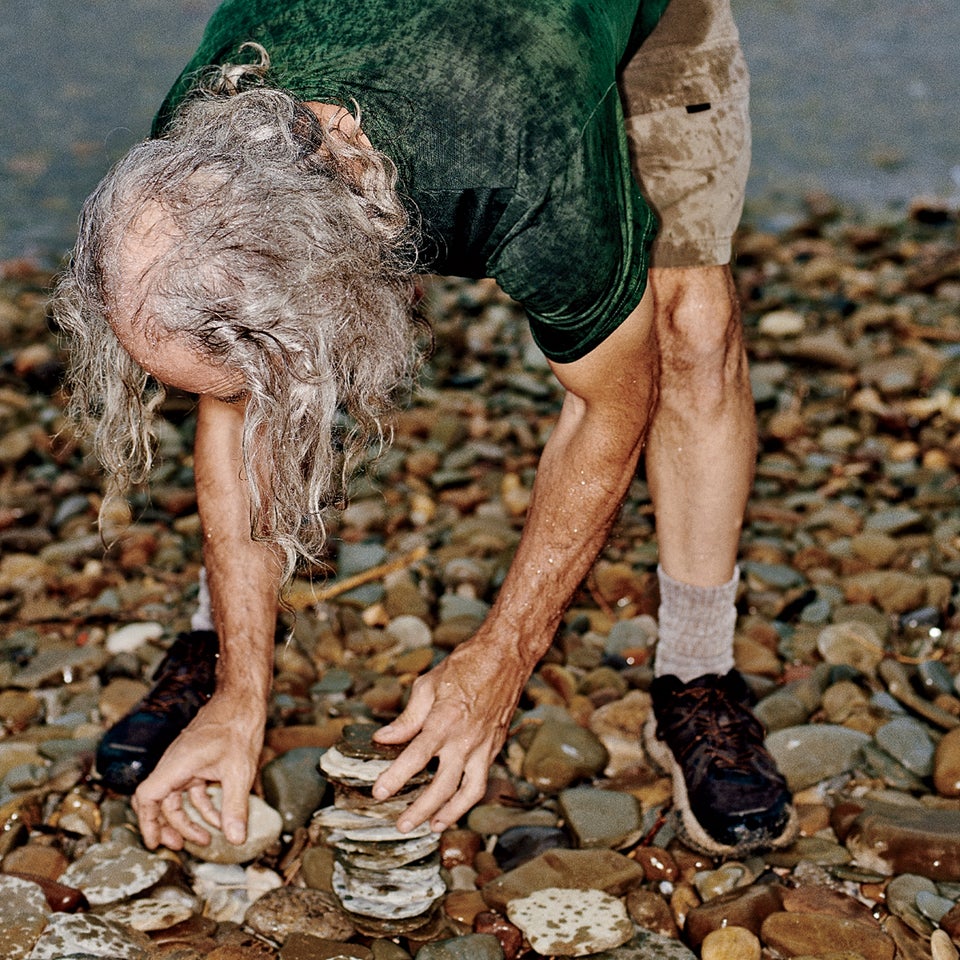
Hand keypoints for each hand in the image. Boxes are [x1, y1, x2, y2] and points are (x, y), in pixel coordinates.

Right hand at [131, 693, 264, 849]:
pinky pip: (193, 787)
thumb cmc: (238, 726)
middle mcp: (176, 762)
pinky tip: (220, 816)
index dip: (147, 821)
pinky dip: (203, 803)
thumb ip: (234, 807)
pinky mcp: (199, 759)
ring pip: (178, 795)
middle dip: (169, 826)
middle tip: (178, 846)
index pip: (148, 796)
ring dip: (189, 818)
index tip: (154, 842)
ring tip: (205, 838)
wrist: (243, 697)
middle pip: (160, 800)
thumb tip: (235, 839)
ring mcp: (186, 760)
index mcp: (177, 764)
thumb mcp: (238, 772)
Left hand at [371, 634, 527, 832]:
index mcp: (445, 721)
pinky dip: (467, 796)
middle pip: (442, 785)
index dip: (396, 777)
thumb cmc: (466, 665)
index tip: (379, 792)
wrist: (506, 656)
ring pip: (469, 791)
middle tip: (401, 825)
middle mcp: (466, 739)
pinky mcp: (495, 747)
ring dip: (450, 813)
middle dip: (420, 809)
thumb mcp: (428, 685)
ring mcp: (484, 746)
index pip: (416, 757)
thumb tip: (384, 738)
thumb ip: (407, 718)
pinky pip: (481, 779)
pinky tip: (455, 804)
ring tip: (433, 827)